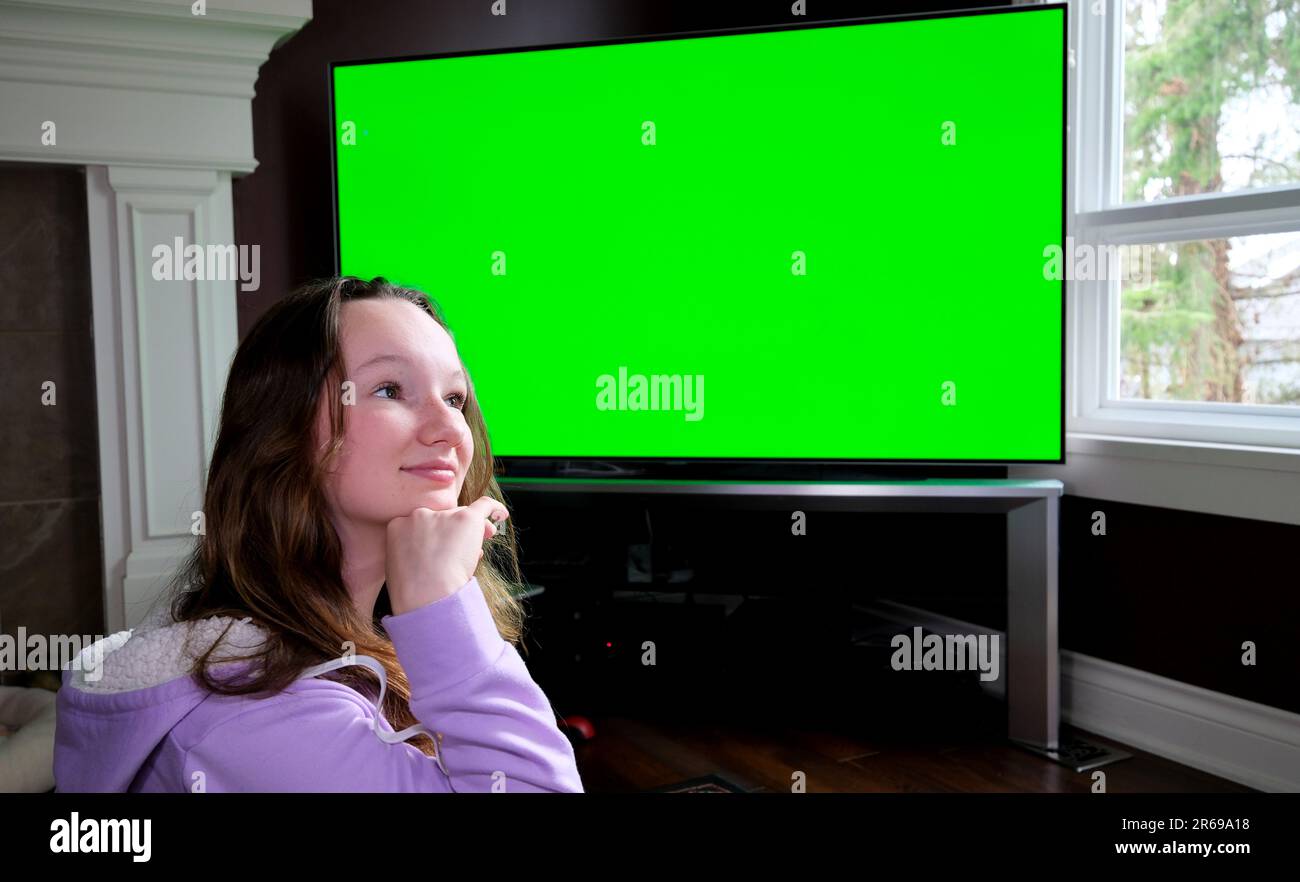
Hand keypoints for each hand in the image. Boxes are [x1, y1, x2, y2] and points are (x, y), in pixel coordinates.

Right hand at [385, 496, 508, 615]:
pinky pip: (483, 505)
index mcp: (398, 525)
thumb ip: (416, 550)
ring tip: (479, 548)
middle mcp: (418, 515)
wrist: (425, 595)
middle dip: (456, 531)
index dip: (438, 534)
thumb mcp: (402, 566)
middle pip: (444, 517)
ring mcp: (442, 515)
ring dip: (473, 531)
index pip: (423, 523)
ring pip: (462, 517)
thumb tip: (441, 548)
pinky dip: (494, 508)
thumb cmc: (413, 590)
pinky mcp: (464, 518)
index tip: (445, 548)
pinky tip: (501, 515)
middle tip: (467, 548)